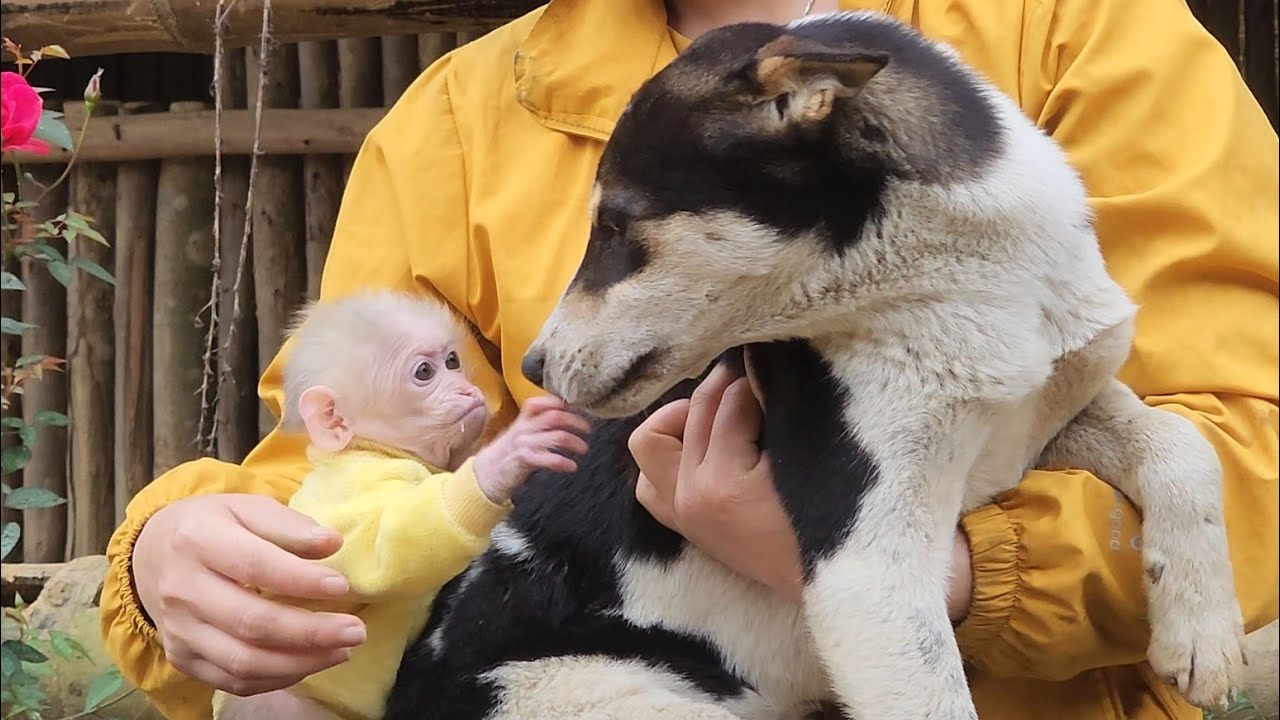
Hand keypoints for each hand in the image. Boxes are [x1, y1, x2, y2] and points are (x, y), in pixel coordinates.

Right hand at [133, 494, 367, 695]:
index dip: (301, 580)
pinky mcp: (181, 657)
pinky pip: (232, 681)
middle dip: (311, 632)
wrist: (150, 554)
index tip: (341, 587)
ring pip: (243, 661)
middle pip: (251, 622)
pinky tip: (309, 663)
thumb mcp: (246, 507)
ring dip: (300, 662)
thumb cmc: (213, 526)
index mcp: (198, 540)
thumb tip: (331, 544)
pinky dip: (277, 679)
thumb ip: (288, 524)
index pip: (254, 565)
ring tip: (342, 650)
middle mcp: (182, 589)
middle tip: (356, 631)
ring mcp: (179, 629)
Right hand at [473, 395, 591, 502]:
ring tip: (583, 448)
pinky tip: (571, 467)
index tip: (576, 407)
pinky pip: (548, 458)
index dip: (559, 402)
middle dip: (575, 422)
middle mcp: (523, 428)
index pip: (540, 403)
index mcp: (523, 420)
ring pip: (556, 437)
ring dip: (574, 442)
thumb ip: (538, 425)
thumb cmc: (508, 453)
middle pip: (554, 417)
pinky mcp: (524, 460)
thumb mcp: (520, 433)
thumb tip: (563, 416)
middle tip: (588, 429)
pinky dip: (563, 462)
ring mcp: (523, 443)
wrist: (487, 474)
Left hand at [629, 362, 975, 620]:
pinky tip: (700, 443)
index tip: (774, 359)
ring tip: (719, 407)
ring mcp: (681, 512)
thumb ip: (781, 411)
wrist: (831, 584)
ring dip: (682, 416)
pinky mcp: (684, 525)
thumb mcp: (808, 460)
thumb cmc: (831, 520)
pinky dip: (668, 455)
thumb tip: (762, 360)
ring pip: (652, 442)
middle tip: (753, 369)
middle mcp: (690, 496)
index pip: (733, 402)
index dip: (758, 375)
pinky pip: (649, 482)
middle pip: (695, 411)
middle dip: (726, 383)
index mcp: (721, 482)